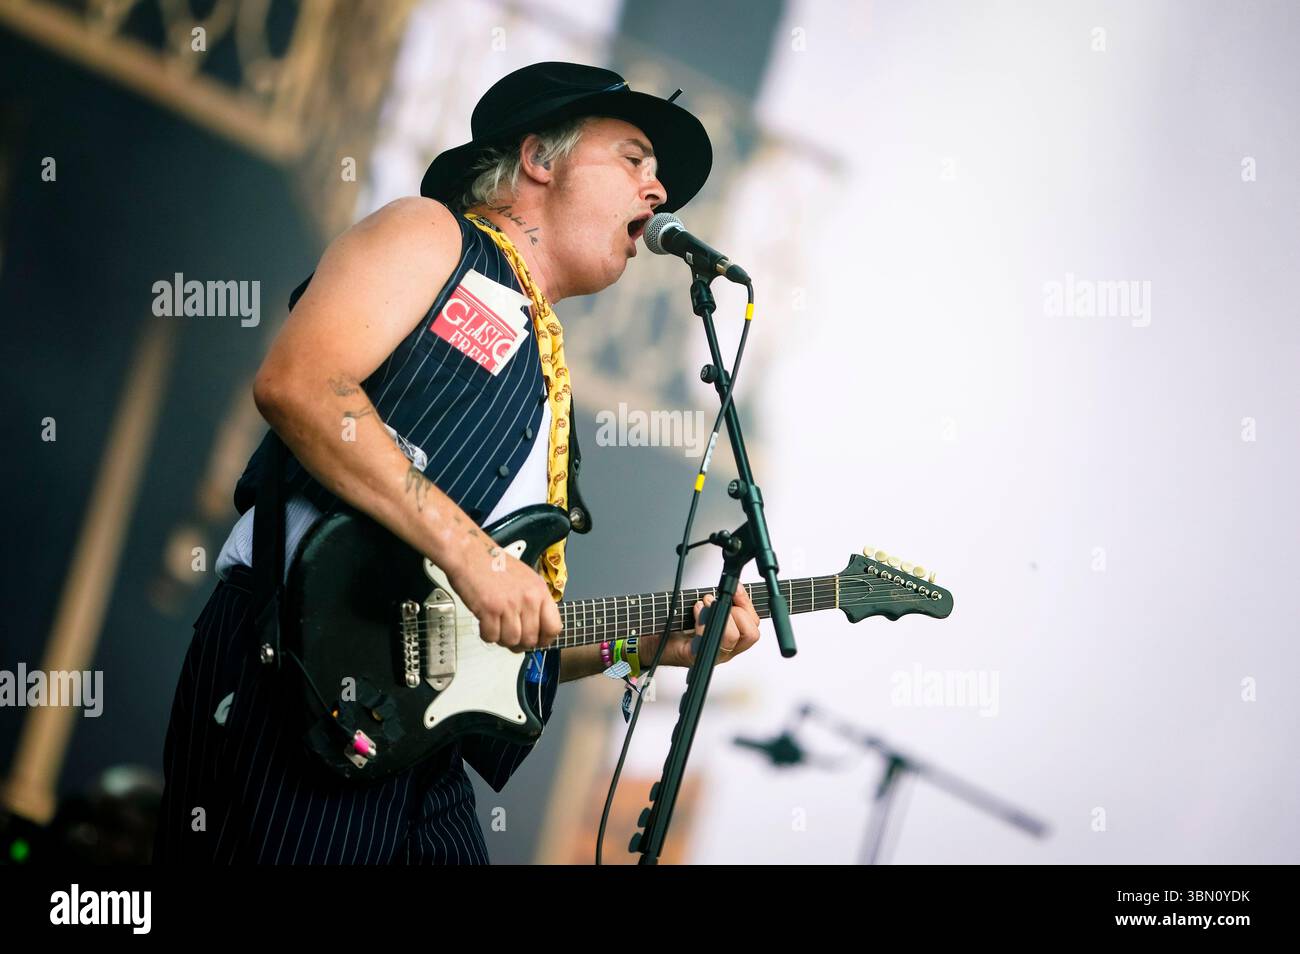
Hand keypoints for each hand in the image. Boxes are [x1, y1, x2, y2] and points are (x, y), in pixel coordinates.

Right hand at [446, 536, 561, 651]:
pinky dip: (486, 634)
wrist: (468, 553)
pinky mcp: (490, 609)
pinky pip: (492, 637)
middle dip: (519, 643)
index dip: (545, 639)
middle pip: (531, 639)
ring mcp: (510, 604)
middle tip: (510, 636)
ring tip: (496, 627)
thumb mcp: (525, 578)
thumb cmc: (492, 564)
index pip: (554, 626)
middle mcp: (528, 598)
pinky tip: (485, 623)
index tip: (537, 641)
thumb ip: (533, 601)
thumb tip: (536, 625)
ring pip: (512, 641)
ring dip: (502, 639)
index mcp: (539, 590)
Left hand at [640, 586, 760, 667]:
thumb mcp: (704, 610)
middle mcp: (725, 649)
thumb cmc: (675, 627)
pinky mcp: (694, 656)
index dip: (748, 604)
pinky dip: (703, 621)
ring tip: (706, 604)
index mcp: (731, 638)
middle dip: (737, 612)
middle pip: (750, 635)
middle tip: (719, 602)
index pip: (754, 625)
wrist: (652, 641)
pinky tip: (697, 610)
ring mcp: (711, 654)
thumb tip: (732, 587)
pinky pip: (707, 642)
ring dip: (720, 614)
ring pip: (731, 639)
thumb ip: (721, 602)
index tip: (736, 589)